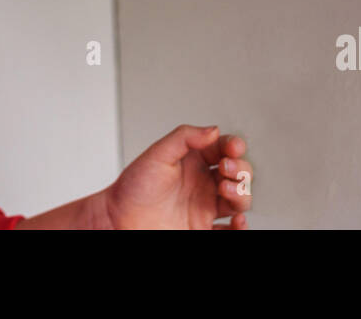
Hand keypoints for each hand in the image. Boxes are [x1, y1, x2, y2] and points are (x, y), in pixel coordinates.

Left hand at [100, 125, 251, 228]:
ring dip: (242, 193)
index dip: (233, 146)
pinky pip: (231, 230)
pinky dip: (241, 227)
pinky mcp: (202, 229)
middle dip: (240, 168)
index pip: (223, 148)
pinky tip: (237, 220)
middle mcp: (202, 183)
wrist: (118, 220)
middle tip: (225, 168)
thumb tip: (213, 130)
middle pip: (237, 173)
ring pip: (239, 199)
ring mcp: (204, 206)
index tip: (231, 148)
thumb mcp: (157, 154)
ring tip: (225, 190)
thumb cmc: (132, 188)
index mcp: (193, 160)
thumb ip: (185, 137)